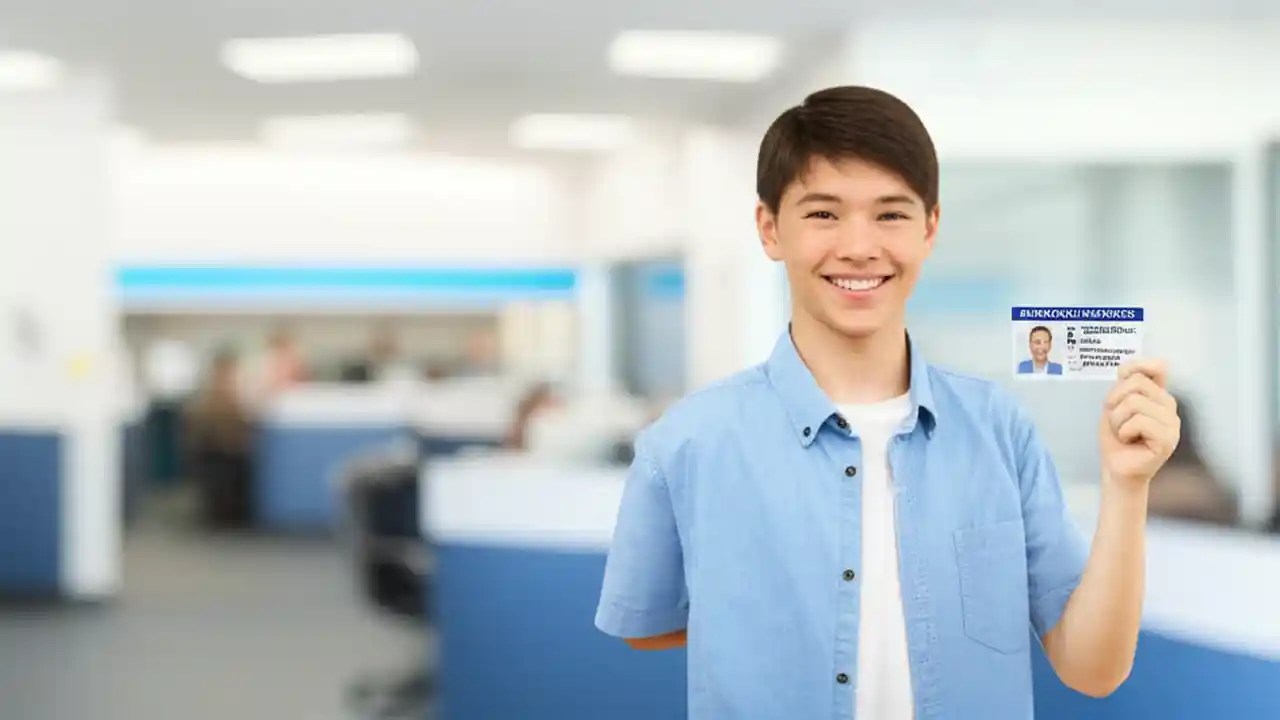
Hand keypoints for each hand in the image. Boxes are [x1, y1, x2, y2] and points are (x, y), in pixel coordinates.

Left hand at [1098, 359, 1180, 487]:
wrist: (1116, 466)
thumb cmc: (1116, 436)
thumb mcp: (1115, 404)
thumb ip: (1125, 385)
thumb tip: (1130, 370)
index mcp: (1159, 395)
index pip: (1157, 367)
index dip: (1136, 367)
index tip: (1122, 382)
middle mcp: (1169, 406)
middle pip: (1137, 383)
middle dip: (1115, 402)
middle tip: (1118, 421)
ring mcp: (1172, 423)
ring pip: (1135, 402)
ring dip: (1117, 420)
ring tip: (1123, 433)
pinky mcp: (1168, 440)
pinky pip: (1139, 421)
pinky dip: (1124, 431)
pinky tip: (1129, 441)